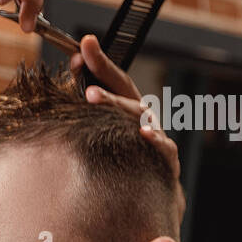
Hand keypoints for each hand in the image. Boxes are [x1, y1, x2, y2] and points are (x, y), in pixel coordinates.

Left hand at [71, 33, 185, 223]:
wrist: (152, 198)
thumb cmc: (125, 159)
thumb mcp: (106, 131)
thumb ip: (91, 100)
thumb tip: (74, 64)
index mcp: (127, 108)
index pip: (113, 78)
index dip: (99, 61)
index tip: (84, 43)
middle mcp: (143, 117)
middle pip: (125, 92)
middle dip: (104, 78)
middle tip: (81, 70)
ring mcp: (156, 137)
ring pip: (139, 115)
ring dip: (117, 104)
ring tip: (94, 96)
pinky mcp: (167, 160)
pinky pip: (163, 147)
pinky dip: (154, 139)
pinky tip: (142, 132)